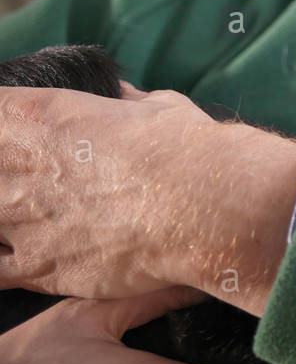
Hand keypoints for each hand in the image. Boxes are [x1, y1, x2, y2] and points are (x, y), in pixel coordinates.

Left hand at [0, 84, 295, 309]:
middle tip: (38, 181)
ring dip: (6, 215)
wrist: (208, 206)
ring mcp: (19, 220)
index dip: (6, 119)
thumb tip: (123, 95)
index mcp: (37, 115)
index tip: (23, 131)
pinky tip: (21, 258)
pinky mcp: (37, 267)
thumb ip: (127, 103)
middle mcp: (15, 167)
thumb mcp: (158, 107)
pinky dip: (4, 262)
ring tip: (35, 216)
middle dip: (9, 171)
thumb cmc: (188, 149)